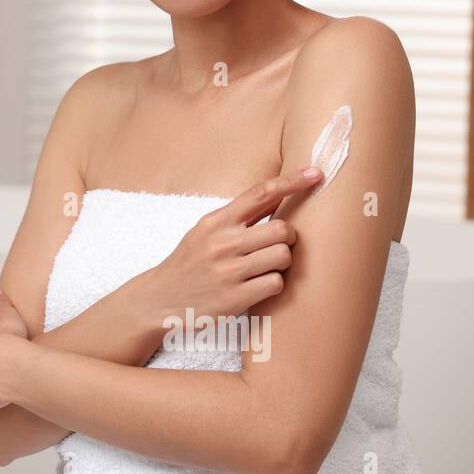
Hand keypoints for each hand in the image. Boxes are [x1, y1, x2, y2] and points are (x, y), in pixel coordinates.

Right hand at [146, 167, 323, 320]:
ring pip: (283, 257)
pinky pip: (276, 283)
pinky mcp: (235, 298)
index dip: (292, 182)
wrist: (159, 299)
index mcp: (215, 222)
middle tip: (276, 245)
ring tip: (264, 267)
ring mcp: (229, 272)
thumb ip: (237, 217)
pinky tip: (257, 286)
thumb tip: (277, 195)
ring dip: (281, 262)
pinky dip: (273, 284)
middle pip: (282, 229)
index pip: (260, 194)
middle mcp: (222, 243)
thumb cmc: (189, 263)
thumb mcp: (204, 232)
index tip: (315, 173)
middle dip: (287, 238)